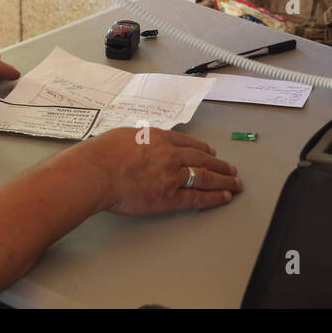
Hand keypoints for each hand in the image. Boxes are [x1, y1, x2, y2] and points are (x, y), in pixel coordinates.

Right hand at [74, 128, 243, 214]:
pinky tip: (224, 196)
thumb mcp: (122, 135)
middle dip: (220, 164)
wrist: (96, 172)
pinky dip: (213, 197)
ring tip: (235, 183)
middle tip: (231, 168)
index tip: (211, 152)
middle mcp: (170, 154)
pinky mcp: (169, 197)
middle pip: (202, 159)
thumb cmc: (101, 155)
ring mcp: (172, 175)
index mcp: (158, 137)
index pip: (187, 143)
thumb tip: (136, 142)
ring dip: (224, 180)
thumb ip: (136, 139)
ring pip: (206, 176)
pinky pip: (197, 197)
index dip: (202, 149)